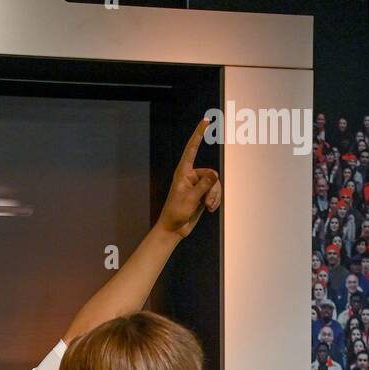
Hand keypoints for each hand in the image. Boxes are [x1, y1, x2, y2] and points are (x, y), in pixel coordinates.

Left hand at [157, 117, 220, 240]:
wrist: (174, 229)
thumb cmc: (176, 212)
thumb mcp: (191, 198)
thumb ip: (204, 185)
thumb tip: (215, 174)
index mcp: (183, 172)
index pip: (192, 148)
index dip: (199, 134)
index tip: (205, 120)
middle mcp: (191, 176)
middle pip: (211, 174)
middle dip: (212, 189)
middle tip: (206, 202)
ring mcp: (197, 185)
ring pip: (215, 184)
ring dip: (214, 196)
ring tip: (207, 206)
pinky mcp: (202, 194)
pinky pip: (215, 192)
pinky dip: (215, 201)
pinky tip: (210, 209)